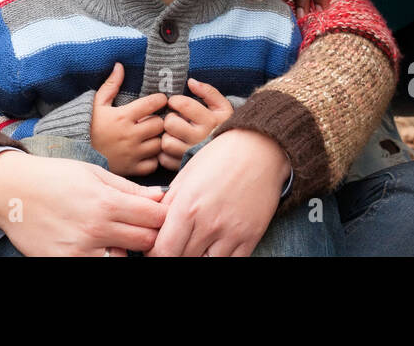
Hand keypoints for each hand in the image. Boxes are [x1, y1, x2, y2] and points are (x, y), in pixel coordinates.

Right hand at [0, 149, 167, 255]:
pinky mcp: (66, 263)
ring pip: (126, 259)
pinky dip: (106, 257)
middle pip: (146, 241)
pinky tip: (99, 245)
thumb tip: (159, 197)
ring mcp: (80, 252)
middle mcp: (95, 230)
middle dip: (149, 232)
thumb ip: (129, 189)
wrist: (12, 192)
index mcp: (105, 202)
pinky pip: (100, 266)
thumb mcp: (93, 173)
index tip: (159, 211)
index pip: (155, 217)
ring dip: (128, 248)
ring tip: (117, 235)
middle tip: (141, 224)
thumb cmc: (53, 177)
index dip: (163, 214)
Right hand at [90, 63, 167, 176]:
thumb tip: (120, 65)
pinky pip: (154, 164)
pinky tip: (148, 152)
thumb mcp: (97, 103)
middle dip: (160, 120)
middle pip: (160, 124)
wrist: (74, 152)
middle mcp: (130, 135)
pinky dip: (154, 158)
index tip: (160, 100)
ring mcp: (132, 153)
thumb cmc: (88, 126)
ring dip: (158, 139)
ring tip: (153, 135)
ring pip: (159, 144)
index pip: (153, 103)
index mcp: (123, 116)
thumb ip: (111, 85)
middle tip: (156, 118)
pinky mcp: (131, 169)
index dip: (160, 99)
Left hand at [148, 128, 289, 256]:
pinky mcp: (250, 237)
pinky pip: (231, 263)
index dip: (155, 254)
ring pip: (205, 264)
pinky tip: (214, 249)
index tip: (156, 249)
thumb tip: (153, 226)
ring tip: (195, 246)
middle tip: (175, 245)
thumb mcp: (186, 175)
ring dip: (196, 258)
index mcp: (187, 206)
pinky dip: (219, 259)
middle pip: (182, 259)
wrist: (259, 149)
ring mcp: (231, 233)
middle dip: (174, 254)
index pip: (163, 250)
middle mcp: (209, 223)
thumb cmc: (219, 158)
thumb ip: (168, 204)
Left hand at [158, 78, 233, 170]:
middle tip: (176, 119)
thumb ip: (208, 91)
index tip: (176, 103)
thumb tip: (190, 81)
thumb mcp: (222, 106)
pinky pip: (164, 159)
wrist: (234, 154)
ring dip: (167, 136)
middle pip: (170, 123)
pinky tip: (175, 146)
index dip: (174, 101)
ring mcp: (191, 154)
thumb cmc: (223, 126)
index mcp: (209, 120)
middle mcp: (200, 138)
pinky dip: (166, 153)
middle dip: (170, 118)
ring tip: (175, 134)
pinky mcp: (183, 167)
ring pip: (166, 142)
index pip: (182, 104)